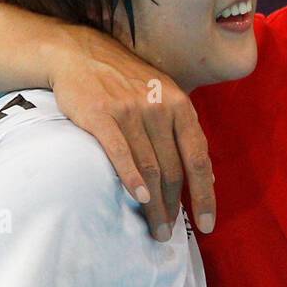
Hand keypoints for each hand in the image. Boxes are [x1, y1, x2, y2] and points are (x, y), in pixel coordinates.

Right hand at [47, 26, 214, 240]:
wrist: (79, 53)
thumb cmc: (125, 81)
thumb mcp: (164, 97)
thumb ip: (182, 133)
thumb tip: (207, 176)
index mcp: (181, 107)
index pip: (199, 160)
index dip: (205, 195)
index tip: (207, 225)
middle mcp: (160, 109)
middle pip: (173, 170)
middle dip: (174, 207)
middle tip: (168, 233)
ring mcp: (131, 111)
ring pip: (150, 168)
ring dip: (154, 204)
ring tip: (155, 228)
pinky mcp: (101, 115)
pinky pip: (120, 152)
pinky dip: (131, 177)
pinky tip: (138, 197)